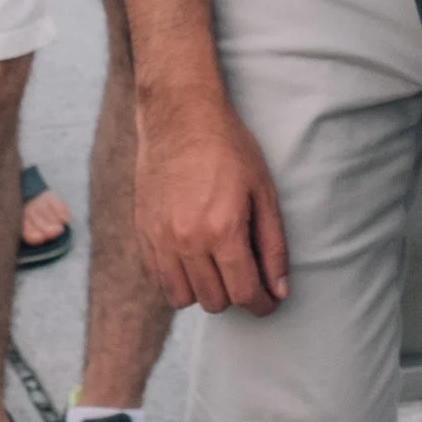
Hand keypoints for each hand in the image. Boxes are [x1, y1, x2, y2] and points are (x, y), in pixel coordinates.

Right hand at [136, 100, 290, 315]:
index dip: (262, 304)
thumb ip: (272, 246)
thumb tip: (279, 290)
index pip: (243, 294)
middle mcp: (187, 240)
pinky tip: (194, 258)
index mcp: (222, 230)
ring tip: (219, 268)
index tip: (269, 301)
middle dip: (236, 295)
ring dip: (205, 292)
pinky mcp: (143, 232)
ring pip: (182, 298)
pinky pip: (159, 278)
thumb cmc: (229, 149)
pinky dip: (179, 279)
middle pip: (214, 301)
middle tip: (248, 276)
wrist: (179, 116)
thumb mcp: (263, 192)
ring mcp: (160, 238)